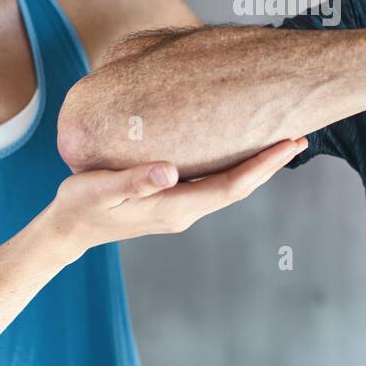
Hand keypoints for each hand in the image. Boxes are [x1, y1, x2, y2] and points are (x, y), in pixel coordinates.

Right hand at [40, 137, 306, 266]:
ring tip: (280, 140)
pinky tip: (240, 150)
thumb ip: (134, 180)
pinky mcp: (172, 201)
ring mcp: (180, 208)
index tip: (290, 142)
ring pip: (230, 185)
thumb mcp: (100, 188)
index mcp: (176, 206)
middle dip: (271, 163)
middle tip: (300, 135)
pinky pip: (214, 183)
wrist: (65, 230)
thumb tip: (169, 171)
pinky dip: (235, 167)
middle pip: (240, 186)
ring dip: (257, 165)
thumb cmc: (80, 204)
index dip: (264, 165)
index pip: (232, 185)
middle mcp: (186, 210)